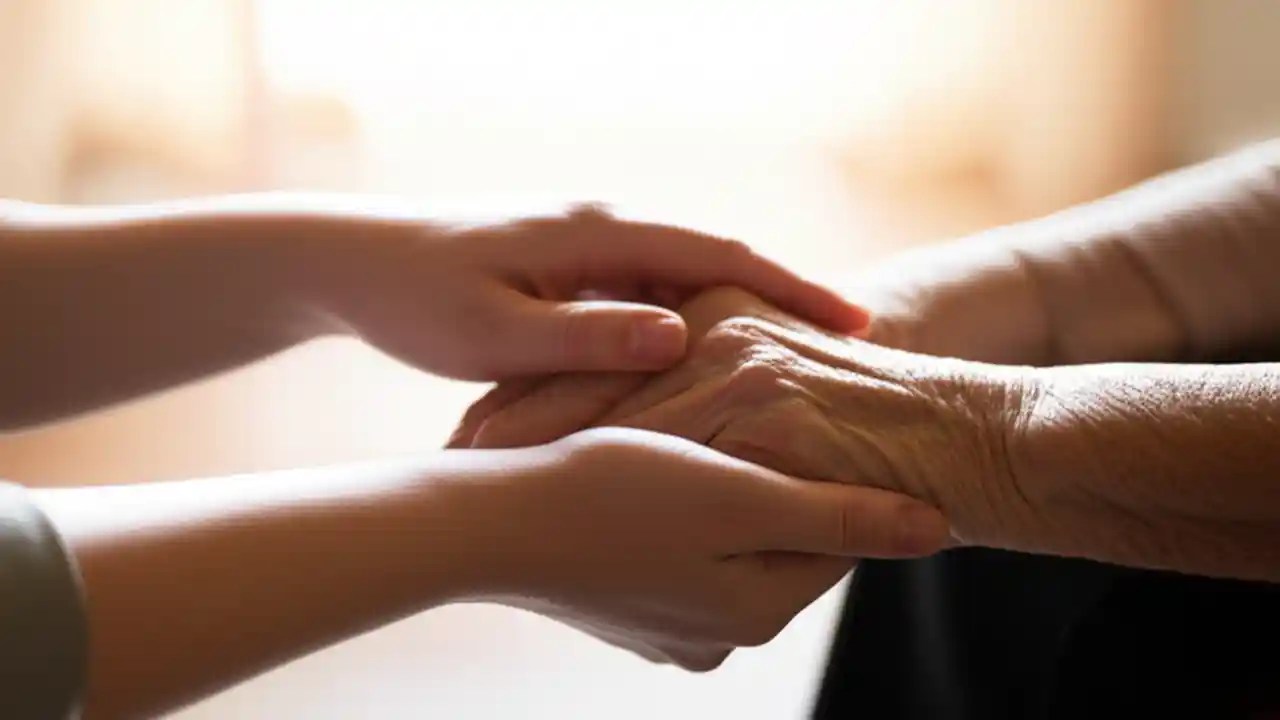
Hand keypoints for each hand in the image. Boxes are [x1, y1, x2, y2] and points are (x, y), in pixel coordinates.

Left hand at [314, 205, 867, 379]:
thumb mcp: (495, 331)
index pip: (718, 253)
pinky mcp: (570, 270)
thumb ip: (586, 336)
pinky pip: (649, 296)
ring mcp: (588, 247)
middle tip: (855, 346)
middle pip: (718, 263)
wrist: (350, 262)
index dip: (792, 288)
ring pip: (686, 282)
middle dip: (786, 299)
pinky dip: (693, 323)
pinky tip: (715, 361)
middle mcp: (603, 229)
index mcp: (597, 233)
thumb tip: (681, 335)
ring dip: (744, 313)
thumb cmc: (413, 299)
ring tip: (803, 359)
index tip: (856, 322)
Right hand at [477, 427, 948, 670]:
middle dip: (775, 480)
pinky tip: (651, 462)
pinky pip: (679, 543)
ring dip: (725, 485)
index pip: (837, 541)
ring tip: (699, 432)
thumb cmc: (611, 494)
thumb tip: (938, 530)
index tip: (825, 416)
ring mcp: (664, 625)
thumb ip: (841, 515)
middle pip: (782, 540)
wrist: (485, 518)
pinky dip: (679, 503)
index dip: (835, 473)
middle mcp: (714, 635)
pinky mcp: (624, 602)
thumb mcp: (738, 497)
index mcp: (754, 612)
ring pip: (728, 537)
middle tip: (753, 414)